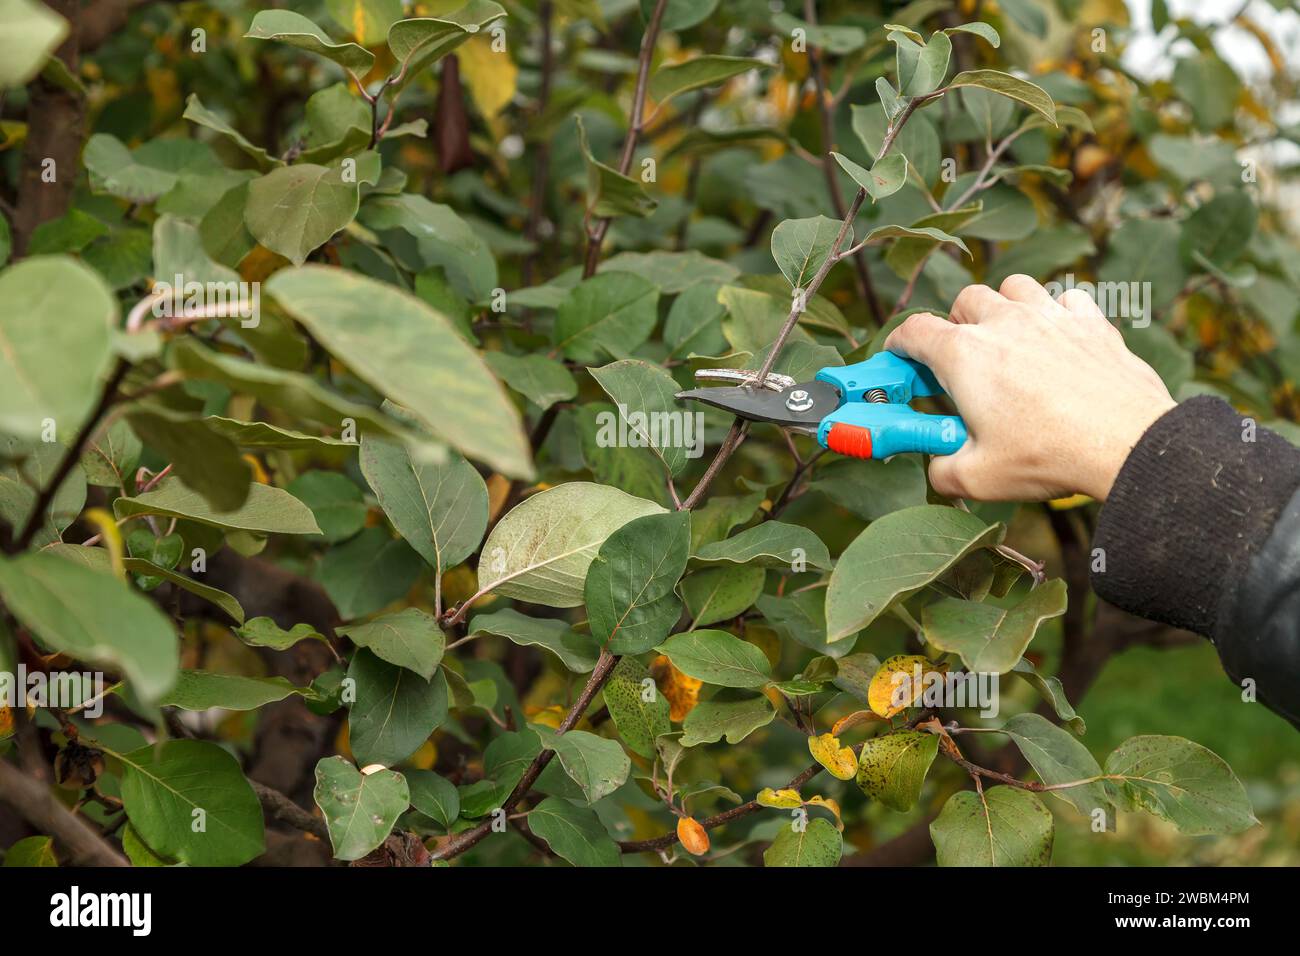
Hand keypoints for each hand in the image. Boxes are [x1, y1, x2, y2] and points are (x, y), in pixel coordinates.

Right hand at [884, 275, 1176, 501]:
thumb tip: (936, 467)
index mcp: (964, 355)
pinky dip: (1056, 312)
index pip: (913, 330)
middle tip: (960, 360)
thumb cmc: (1049, 456)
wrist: (1128, 443)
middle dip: (954, 324)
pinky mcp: (1091, 322)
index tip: (900, 359)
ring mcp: (1050, 315)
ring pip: (1014, 286)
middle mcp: (1004, 322)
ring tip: (1007, 338)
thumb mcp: (978, 477)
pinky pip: (1066, 298)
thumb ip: (941, 469)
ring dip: (1003, 306)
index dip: (899, 344)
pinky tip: (1058, 339)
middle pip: (964, 300)